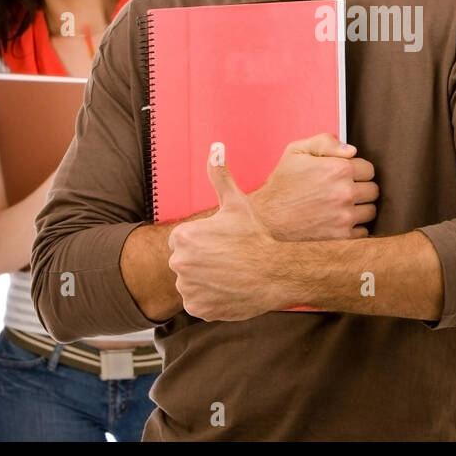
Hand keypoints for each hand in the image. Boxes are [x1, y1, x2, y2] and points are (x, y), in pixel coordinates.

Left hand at [167, 147, 286, 320]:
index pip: (183, 242)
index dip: (204, 242)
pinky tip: (228, 289)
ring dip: (205, 280)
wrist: (276, 272)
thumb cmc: (256, 236)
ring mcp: (188, 288)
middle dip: (202, 261)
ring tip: (230, 273)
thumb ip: (219, 175)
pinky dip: (210, 299)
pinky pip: (198, 302)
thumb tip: (215, 146)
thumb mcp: (236, 203)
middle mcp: (180, 264)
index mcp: (183, 237)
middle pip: (185, 262)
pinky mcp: (198, 309)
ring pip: (191, 283)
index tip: (223, 243)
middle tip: (228, 259)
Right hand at [251, 133, 376, 240]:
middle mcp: (345, 193)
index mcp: (338, 169)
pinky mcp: (341, 236)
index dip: (356, 171)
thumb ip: (325, 142)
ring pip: (371, 211)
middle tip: (343, 191)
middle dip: (361, 189)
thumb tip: (352, 151)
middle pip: (373, 190)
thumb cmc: (281, 183)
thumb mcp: (296, 152)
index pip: (369, 169)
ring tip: (341, 207)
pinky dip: (355, 228)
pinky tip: (339, 222)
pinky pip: (363, 231)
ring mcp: (345, 216)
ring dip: (360, 208)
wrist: (266, 219)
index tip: (344, 176)